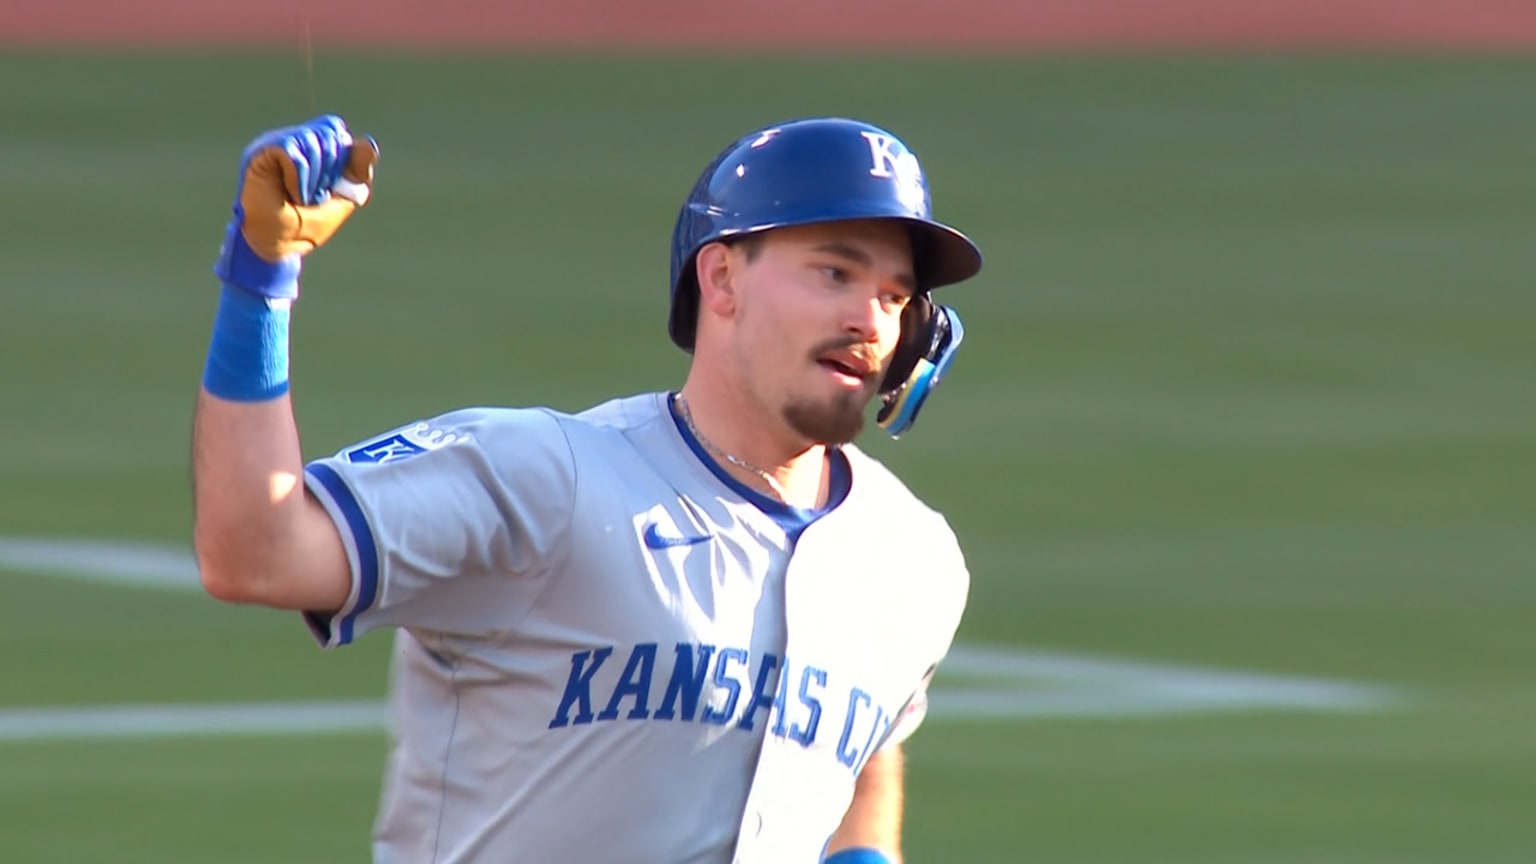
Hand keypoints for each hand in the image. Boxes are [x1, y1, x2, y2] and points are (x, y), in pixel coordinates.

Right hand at [213, 114, 378, 299]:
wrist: (281, 246)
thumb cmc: (309, 223)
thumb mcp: (344, 196)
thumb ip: (358, 170)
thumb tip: (369, 142)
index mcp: (312, 145)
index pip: (335, 128)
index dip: (343, 156)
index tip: (334, 185)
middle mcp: (293, 139)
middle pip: (328, 132)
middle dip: (330, 172)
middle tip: (314, 195)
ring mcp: (275, 143)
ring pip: (312, 143)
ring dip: (314, 180)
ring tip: (301, 197)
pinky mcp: (261, 152)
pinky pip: (293, 154)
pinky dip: (298, 180)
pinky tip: (290, 194)